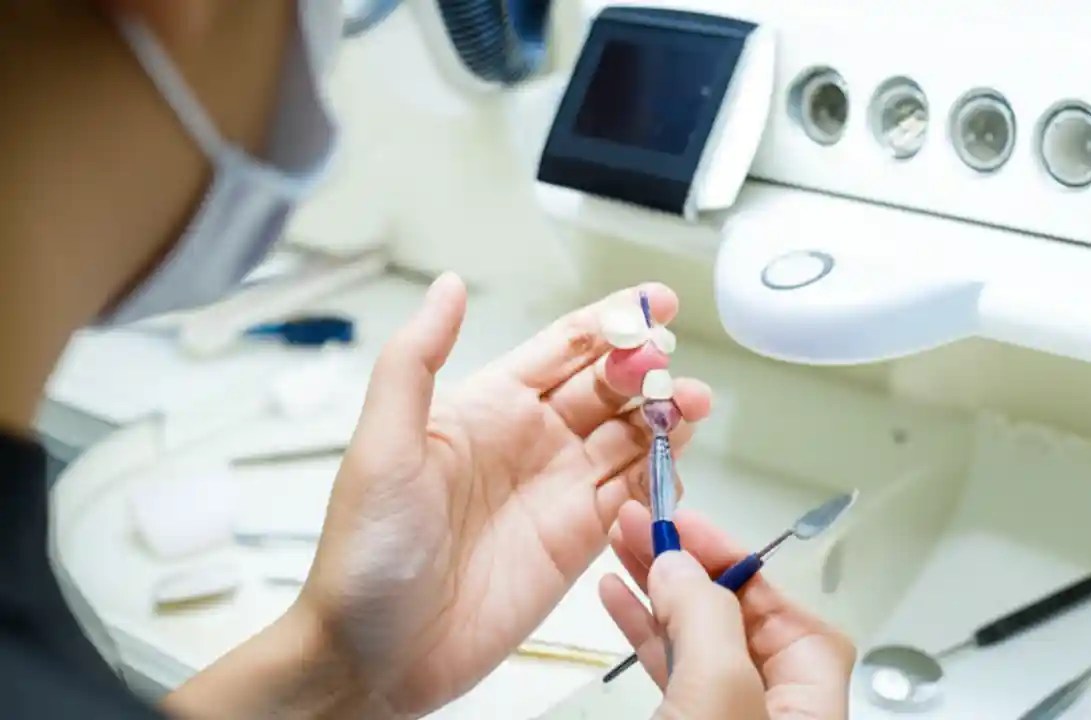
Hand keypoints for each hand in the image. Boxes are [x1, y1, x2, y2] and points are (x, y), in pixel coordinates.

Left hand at [294, 274, 711, 715]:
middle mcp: (528, 442)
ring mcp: (557, 491)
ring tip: (694, 401)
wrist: (374, 654)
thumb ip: (417, 360)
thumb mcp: (384, 445)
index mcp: (486, 408)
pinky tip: (682, 453)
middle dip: (646, 368)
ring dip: (666, 415)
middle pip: (606, 387)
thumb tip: (447, 287)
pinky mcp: (577, 542)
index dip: (611, 321)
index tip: (655, 303)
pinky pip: (633, 495)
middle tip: (670, 364)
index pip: (563, 348)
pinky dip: (663, 472)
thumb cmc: (364, 553)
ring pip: (629, 437)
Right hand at [601, 501, 855, 718]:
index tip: (686, 526)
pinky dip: (642, 629)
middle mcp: (773, 710)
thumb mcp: (719, 689)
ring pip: (695, 642)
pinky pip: (669, 671)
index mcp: (811, 704)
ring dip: (656, 588)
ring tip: (621, 544)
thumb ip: (705, 617)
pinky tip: (617, 596)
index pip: (790, 615)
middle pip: (738, 620)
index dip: (739, 564)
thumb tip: (679, 563)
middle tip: (642, 523)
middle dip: (688, 565)